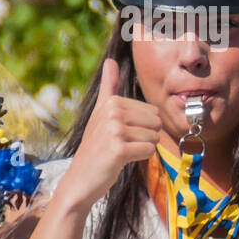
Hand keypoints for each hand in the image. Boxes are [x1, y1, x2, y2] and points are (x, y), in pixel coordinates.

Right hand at [58, 60, 161, 210]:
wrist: (81, 178)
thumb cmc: (97, 146)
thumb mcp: (101, 113)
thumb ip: (108, 87)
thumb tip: (110, 60)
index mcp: (111, 102)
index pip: (153, 112)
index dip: (143, 127)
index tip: (121, 133)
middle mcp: (112, 112)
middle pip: (157, 123)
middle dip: (146, 137)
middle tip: (122, 144)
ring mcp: (114, 130)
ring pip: (155, 138)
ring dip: (142, 149)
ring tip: (120, 151)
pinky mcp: (118, 149)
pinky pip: (149, 151)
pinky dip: (139, 159)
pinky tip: (121, 160)